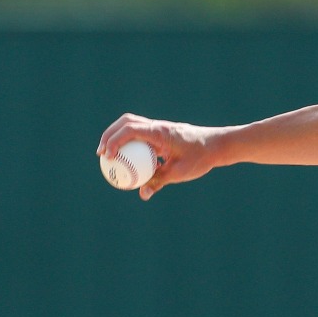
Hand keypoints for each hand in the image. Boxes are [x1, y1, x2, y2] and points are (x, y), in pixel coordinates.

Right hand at [97, 113, 225, 200]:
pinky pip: (141, 135)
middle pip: (126, 122)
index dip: (114, 141)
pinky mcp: (161, 134)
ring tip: (108, 155)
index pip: (131, 130)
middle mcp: (157, 126)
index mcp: (160, 132)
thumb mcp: (179, 173)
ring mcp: (159, 128)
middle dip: (109, 135)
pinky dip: (130, 144)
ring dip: (117, 137)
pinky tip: (127, 161)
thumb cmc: (200, 158)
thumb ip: (159, 181)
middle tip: (101, 154)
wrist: (217, 146)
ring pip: (132, 125)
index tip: (107, 156)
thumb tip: (142, 194)